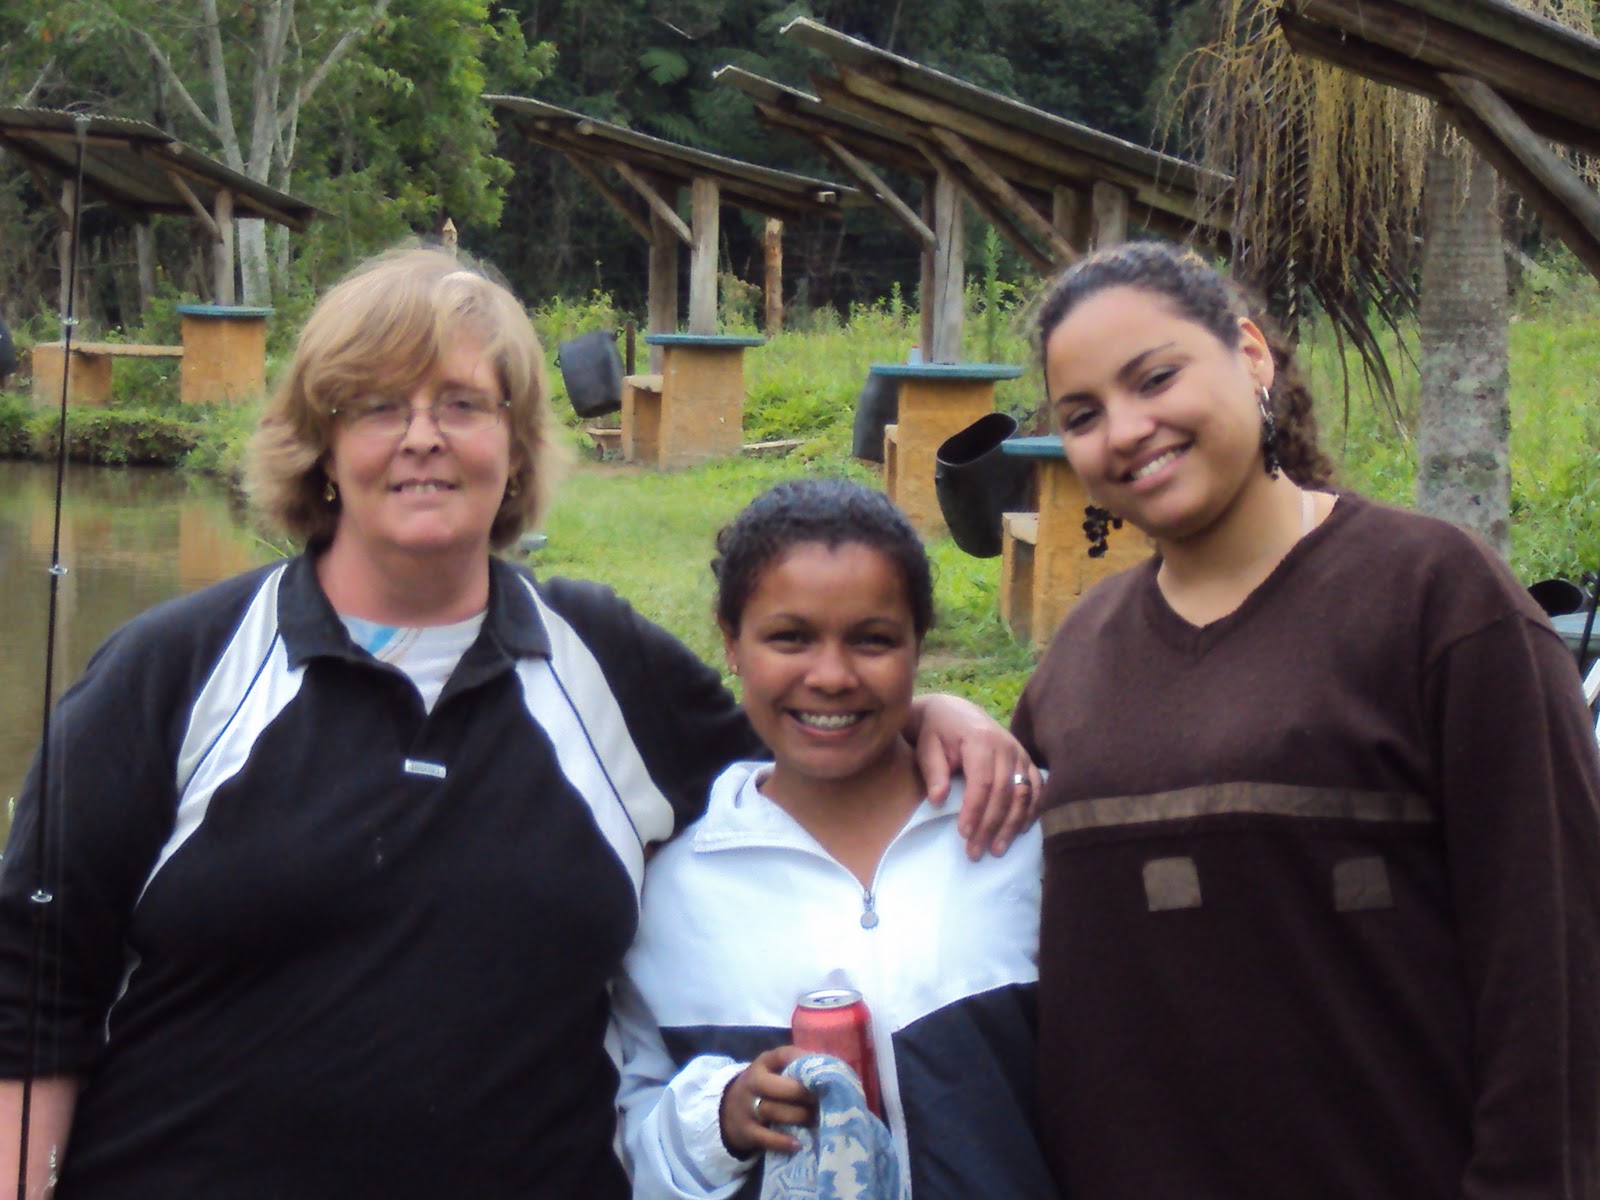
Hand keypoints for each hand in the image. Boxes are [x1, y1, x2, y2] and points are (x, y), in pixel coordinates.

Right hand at [719, 1046, 815, 1157]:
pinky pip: (764, 1137)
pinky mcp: (746, 1131)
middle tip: (820, 1101)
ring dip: (796, 1116)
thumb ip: (799, 1067)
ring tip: (814, 1120)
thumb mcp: (776, 1070)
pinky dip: (782, 1141)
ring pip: (772, 1111)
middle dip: (802, 1094)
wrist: (732, 1109)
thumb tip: (833, 1070)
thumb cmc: (767, 1088)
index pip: (784, 1056)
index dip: (805, 1064)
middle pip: (776, 1086)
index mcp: (764, 1062)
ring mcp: (746, 1107)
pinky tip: (798, 1143)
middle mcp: (752, 1082)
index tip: (824, 1075)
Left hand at [908, 694, 1040, 859]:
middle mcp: (1006, 746)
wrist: (953, 711)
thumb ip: (934, 772)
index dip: (975, 810)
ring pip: (1024, 794)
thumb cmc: (936, 732)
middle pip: (1004, 792)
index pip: (982, 782)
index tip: (964, 834)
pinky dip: (1031, 811)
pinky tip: (1021, 831)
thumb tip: (938, 801)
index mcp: (981, 740)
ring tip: (998, 849)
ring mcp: (1020, 753)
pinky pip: (1037, 788)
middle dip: (991, 825)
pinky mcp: (1026, 760)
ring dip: (1012, 824)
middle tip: (976, 852)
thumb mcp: (927, 747)